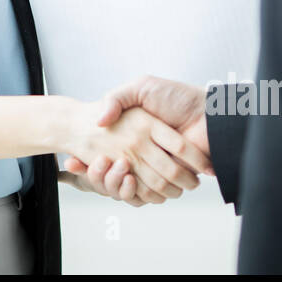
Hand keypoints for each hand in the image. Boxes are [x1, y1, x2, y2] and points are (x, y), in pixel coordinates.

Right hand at [64, 101, 197, 200]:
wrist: (211, 113)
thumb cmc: (178, 97)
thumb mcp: (142, 88)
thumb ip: (117, 99)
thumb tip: (99, 120)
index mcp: (136, 131)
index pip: (104, 149)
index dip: (88, 158)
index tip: (70, 161)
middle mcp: (144, 149)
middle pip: (112, 170)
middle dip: (95, 173)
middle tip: (75, 170)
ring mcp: (157, 165)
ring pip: (128, 183)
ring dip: (113, 183)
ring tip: (102, 173)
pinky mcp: (172, 177)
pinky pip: (149, 192)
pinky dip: (138, 193)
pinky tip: (125, 182)